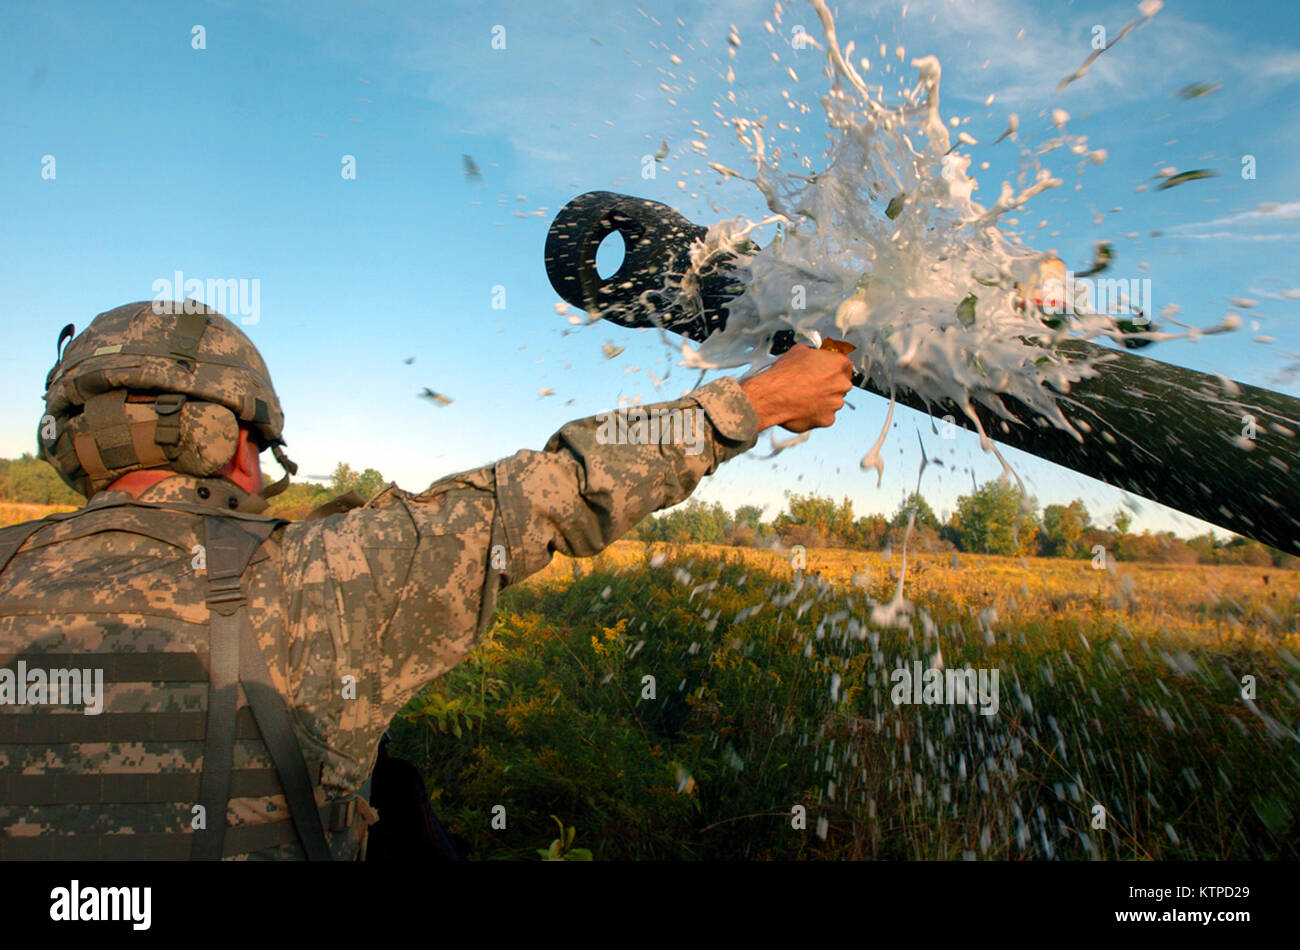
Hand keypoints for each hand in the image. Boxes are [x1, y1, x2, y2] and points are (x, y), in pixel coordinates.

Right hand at [739, 345, 854, 432]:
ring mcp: (836, 404)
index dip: (832, 369)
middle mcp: (842, 384)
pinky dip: (815, 413)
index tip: (824, 372)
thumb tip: (814, 356)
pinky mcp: (827, 420)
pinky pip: (824, 416)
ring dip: (822, 400)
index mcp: (839, 364)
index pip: (845, 366)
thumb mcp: (799, 351)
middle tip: (811, 385)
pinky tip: (802, 408)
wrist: (771, 396)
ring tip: (803, 398)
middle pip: (841, 384)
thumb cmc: (784, 374)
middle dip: (829, 385)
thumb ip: (814, 354)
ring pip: (833, 401)